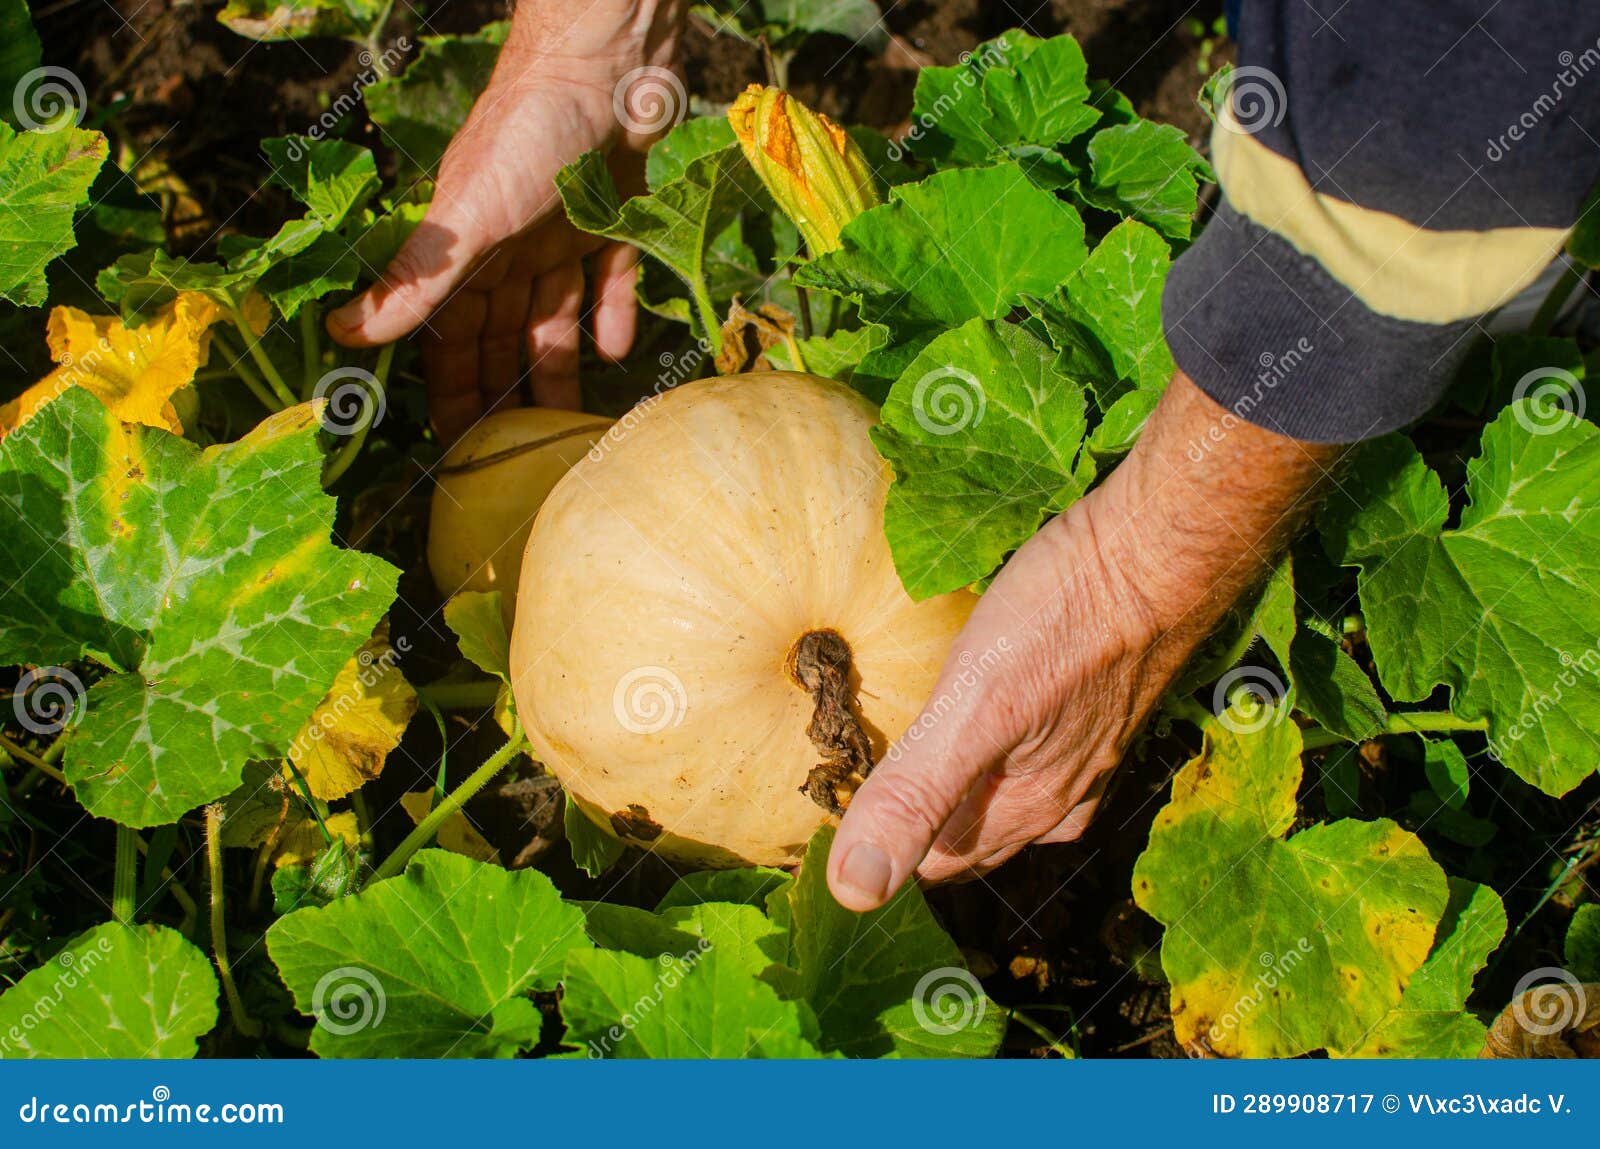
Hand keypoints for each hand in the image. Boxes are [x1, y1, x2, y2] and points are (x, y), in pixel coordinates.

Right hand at [326, 2, 685, 443]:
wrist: (606, 63)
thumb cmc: (531, 132)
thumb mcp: (469, 215)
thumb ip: (416, 279)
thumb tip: (342, 333)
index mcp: (466, 250)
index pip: (448, 335)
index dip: (448, 388)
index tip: (455, 447)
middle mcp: (507, 246)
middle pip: (500, 334)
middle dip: (502, 389)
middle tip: (514, 451)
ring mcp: (558, 230)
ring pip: (553, 314)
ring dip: (560, 364)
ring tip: (573, 421)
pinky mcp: (611, 214)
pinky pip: (609, 276)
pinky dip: (612, 311)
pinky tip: (618, 353)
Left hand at [826, 375, 1343, 910]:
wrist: (1161, 552)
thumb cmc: (1067, 620)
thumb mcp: (972, 707)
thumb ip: (916, 795)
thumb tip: (854, 891)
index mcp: (1024, 810)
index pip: (936, 862)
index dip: (883, 837)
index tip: (836, 788)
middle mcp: (1060, 795)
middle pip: (971, 833)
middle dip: (918, 816)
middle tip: (860, 767)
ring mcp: (1086, 750)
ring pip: (1006, 793)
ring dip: (957, 784)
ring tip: (906, 744)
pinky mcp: (1096, 704)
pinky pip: (1035, 747)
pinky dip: (996, 743)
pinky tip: (983, 708)